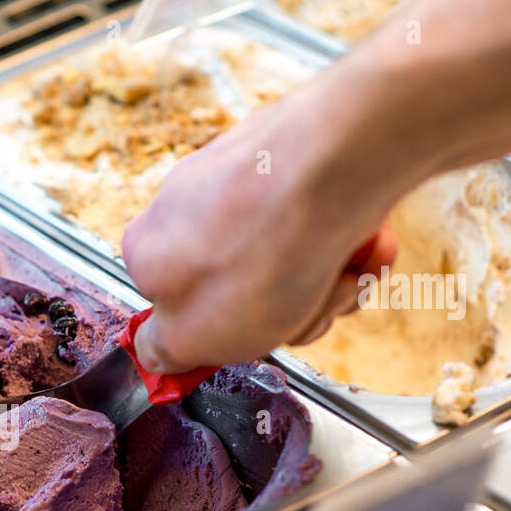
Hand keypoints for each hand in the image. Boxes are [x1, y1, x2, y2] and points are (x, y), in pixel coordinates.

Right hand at [122, 97, 398, 373]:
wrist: (333, 167)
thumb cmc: (260, 253)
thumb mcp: (194, 339)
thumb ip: (165, 351)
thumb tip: (154, 354)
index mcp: (149, 253)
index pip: (183, 311)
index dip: (230, 334)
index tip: (257, 336)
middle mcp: (186, 205)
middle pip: (247, 288)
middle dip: (291, 310)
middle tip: (307, 305)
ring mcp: (241, 176)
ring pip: (292, 260)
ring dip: (328, 281)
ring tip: (341, 270)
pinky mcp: (294, 156)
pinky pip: (324, 219)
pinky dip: (349, 239)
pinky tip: (361, 239)